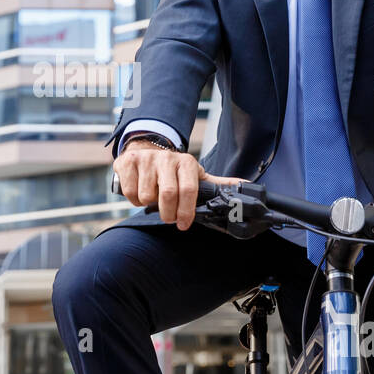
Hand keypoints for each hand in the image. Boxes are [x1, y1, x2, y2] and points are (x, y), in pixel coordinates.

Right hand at [114, 139, 242, 230]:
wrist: (145, 148)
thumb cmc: (173, 170)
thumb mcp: (196, 174)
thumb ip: (217, 184)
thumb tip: (246, 186)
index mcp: (186, 163)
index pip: (189, 190)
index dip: (186, 212)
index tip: (184, 224)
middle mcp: (167, 158)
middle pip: (168, 194)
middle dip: (168, 213)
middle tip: (168, 217)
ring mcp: (146, 159)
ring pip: (147, 196)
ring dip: (148, 204)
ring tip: (152, 198)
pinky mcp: (127, 161)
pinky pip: (130, 192)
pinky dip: (133, 199)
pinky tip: (139, 192)